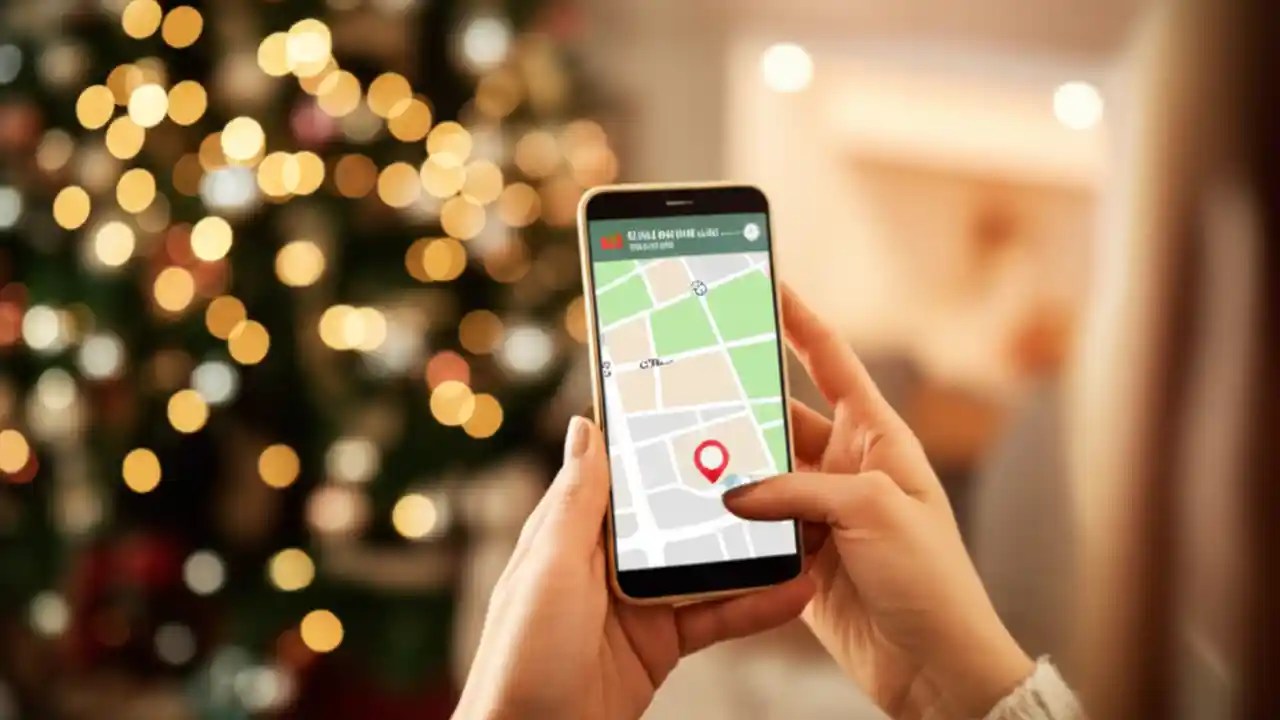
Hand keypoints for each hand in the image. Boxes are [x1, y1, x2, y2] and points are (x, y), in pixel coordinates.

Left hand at [455, 417, 815, 719]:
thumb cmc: (520, 657)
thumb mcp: (549, 569)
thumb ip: (576, 502)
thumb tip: (586, 427)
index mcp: (572, 530)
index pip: (621, 468)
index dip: (657, 437)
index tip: (703, 401)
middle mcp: (606, 559)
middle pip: (674, 512)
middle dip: (721, 489)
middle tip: (778, 457)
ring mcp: (637, 602)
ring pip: (705, 562)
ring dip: (751, 548)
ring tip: (801, 524)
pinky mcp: (661, 643)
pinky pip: (716, 615)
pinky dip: (755, 606)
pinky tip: (793, 592)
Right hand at [724, 287, 1033, 719]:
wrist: (935, 665)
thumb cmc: (931, 579)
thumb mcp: (873, 511)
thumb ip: (799, 489)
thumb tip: (735, 489)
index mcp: (878, 437)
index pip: (833, 362)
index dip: (800, 321)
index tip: (768, 284)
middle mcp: (846, 466)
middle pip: (782, 415)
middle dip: (742, 396)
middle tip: (694, 372)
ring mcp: (821, 511)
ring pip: (760, 471)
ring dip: (729, 461)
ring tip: (683, 441)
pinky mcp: (800, 555)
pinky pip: (755, 524)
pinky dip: (728, 517)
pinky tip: (697, 505)